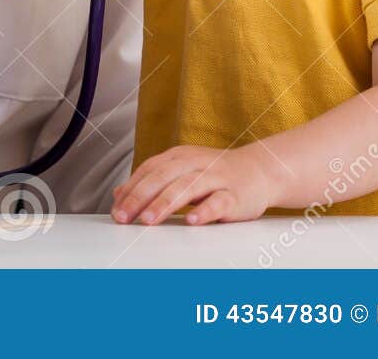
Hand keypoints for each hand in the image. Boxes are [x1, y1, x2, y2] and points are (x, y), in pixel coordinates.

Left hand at [111, 143, 279, 225]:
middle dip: (141, 197)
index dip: (131, 190)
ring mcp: (216, 177)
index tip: (116, 210)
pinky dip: (205, 210)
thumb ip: (151, 181)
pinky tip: (192, 221)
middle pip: (163, 177)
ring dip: (165, 203)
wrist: (261, 170)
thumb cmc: (215, 174)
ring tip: (149, 220)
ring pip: (187, 188)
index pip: (149, 171)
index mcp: (178, 157)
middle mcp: (195, 163)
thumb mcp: (180, 171)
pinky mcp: (235, 195)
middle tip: (124, 217)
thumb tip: (119, 195)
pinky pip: (219, 202)